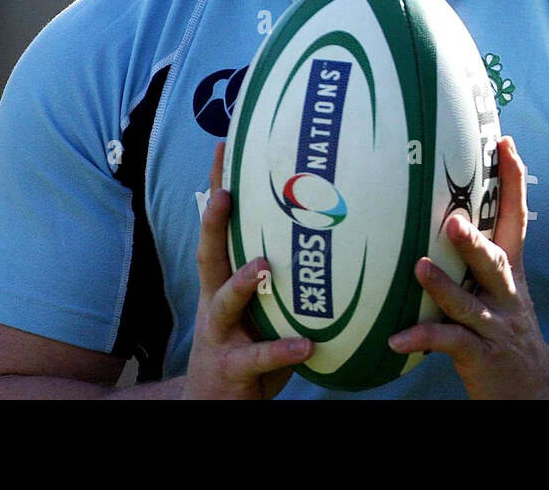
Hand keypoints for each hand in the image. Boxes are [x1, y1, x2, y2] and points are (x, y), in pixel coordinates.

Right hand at [183, 141, 313, 398]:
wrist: (213, 403)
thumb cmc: (248, 344)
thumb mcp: (263, 305)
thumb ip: (287, 273)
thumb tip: (339, 226)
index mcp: (223, 280)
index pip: (219, 227)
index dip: (219, 186)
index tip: (224, 144)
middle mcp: (215, 301)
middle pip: (209, 255)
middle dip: (212, 223)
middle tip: (222, 193)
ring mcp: (220, 335)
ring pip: (223, 304)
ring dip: (242, 283)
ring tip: (262, 265)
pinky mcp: (232, 368)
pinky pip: (258, 357)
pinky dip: (281, 350)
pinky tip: (305, 346)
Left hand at [386, 135, 548, 398]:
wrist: (538, 390)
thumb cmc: (504, 331)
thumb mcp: (499, 289)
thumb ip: (474, 257)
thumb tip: (440, 211)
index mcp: (510, 272)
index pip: (515, 218)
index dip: (513, 180)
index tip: (505, 142)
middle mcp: (506, 294)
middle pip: (494, 260)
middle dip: (474, 240)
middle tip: (453, 219)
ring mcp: (495, 326)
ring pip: (469, 304)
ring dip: (444, 286)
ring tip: (419, 268)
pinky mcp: (481, 356)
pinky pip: (449, 345)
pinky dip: (423, 339)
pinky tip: (397, 338)